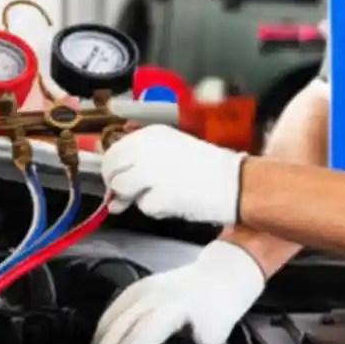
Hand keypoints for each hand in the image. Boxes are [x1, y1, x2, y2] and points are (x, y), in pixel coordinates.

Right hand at [85, 240, 264, 343]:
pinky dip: (102, 326)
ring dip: (98, 340)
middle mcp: (153, 295)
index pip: (144, 332)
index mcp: (174, 308)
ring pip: (111, 315)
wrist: (221, 275)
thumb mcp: (210, 341)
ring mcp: (142, 287)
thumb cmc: (218, 313)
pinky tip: (97, 342)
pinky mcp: (137, 285)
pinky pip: (113, 307)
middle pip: (120, 324)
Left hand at [100, 125, 245, 224]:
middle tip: (124, 195)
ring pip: (121, 188)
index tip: (118, 178)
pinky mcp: (157, 195)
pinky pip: (144, 206)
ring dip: (133, 197)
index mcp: (150, 135)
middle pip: (111, 168)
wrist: (233, 182)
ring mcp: (149, 172)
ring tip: (157, 196)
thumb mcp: (171, 150)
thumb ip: (142, 161)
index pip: (114, 150)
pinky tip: (172, 202)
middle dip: (115, 184)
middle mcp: (145, 149)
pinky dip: (154, 208)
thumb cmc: (206, 167)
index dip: (113, 168)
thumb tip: (116, 179)